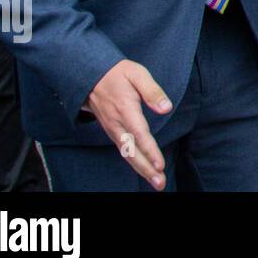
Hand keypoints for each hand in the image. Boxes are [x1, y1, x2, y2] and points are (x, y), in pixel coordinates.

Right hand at [85, 60, 172, 190]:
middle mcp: (117, 124)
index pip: (139, 135)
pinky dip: (133, 162)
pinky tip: (144, 170)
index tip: (160, 165)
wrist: (91, 75)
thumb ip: (152, 91)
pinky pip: (123, 150)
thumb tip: (166, 107)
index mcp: (125, 109)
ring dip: (141, 169)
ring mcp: (113, 129)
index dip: (150, 151)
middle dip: (146, 169)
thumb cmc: (118, 73)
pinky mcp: (112, 131)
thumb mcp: (138, 74)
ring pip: (127, 154)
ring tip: (156, 182)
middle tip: (160, 184)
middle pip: (132, 151)